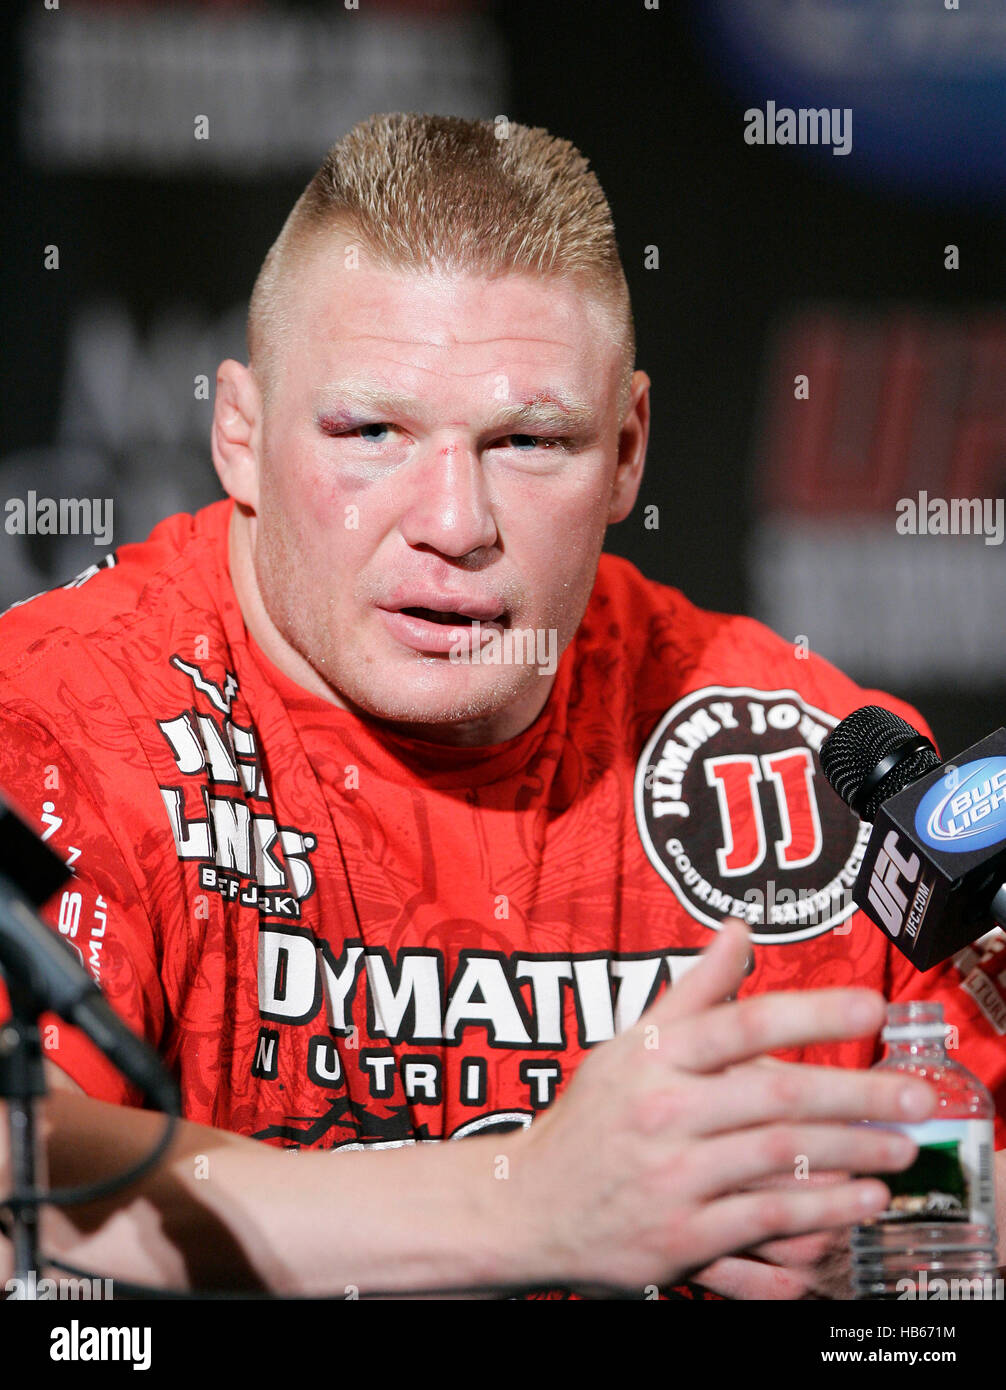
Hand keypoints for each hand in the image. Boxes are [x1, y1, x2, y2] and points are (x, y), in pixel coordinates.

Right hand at [508, 919, 930, 1293]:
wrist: (525, 1206)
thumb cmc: (591, 1118)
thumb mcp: (630, 1044)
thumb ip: (693, 990)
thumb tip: (738, 930)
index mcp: (653, 1056)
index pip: (742, 1023)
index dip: (811, 1013)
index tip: (871, 1005)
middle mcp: (661, 1111)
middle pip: (774, 1097)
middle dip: (856, 1095)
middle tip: (916, 1096)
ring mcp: (670, 1177)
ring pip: (777, 1162)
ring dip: (850, 1157)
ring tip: (900, 1151)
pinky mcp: (678, 1238)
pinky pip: (762, 1225)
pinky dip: (817, 1216)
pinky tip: (859, 1203)